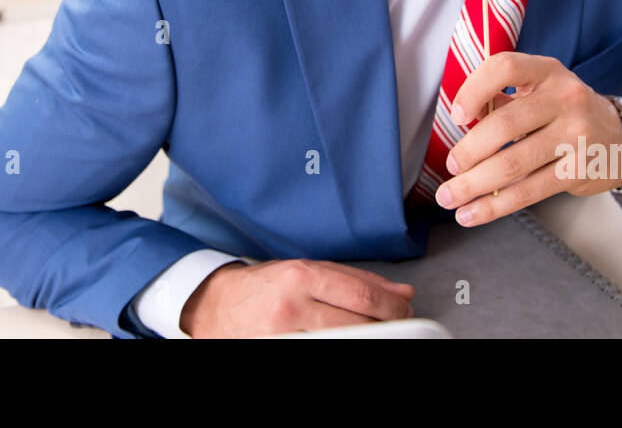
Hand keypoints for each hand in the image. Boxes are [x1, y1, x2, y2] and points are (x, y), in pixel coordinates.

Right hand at [179, 259, 414, 337]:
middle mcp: (292, 306)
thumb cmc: (262, 286)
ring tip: (375, 331)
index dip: (390, 305)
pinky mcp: (280, 350)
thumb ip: (353, 279)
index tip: (405, 308)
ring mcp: (285, 334)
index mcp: (300, 276)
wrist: (216, 307)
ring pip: (343, 341)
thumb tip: (398, 293)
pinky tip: (346, 340)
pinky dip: (342, 345)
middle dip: (387, 323)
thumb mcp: (305, 270)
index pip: (359, 294)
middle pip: (357, 322)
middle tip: (399, 322)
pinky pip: (323, 350)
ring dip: (368, 337)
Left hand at [434, 52, 621, 226]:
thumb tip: (462, 119)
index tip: (458, 116)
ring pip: (513, 163)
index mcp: (548, 72)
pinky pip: (528, 191)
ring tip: (449, 196)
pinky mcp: (579, 171)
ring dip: (473, 184)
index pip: (505, 68)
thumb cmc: (565, 113)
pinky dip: (494, 205)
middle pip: (504, 124)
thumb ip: (503, 99)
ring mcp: (576, 135)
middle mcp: (565, 99)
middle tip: (450, 166)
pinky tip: (471, 213)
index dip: (473, 89)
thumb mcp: (541, 91)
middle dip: (468, 151)